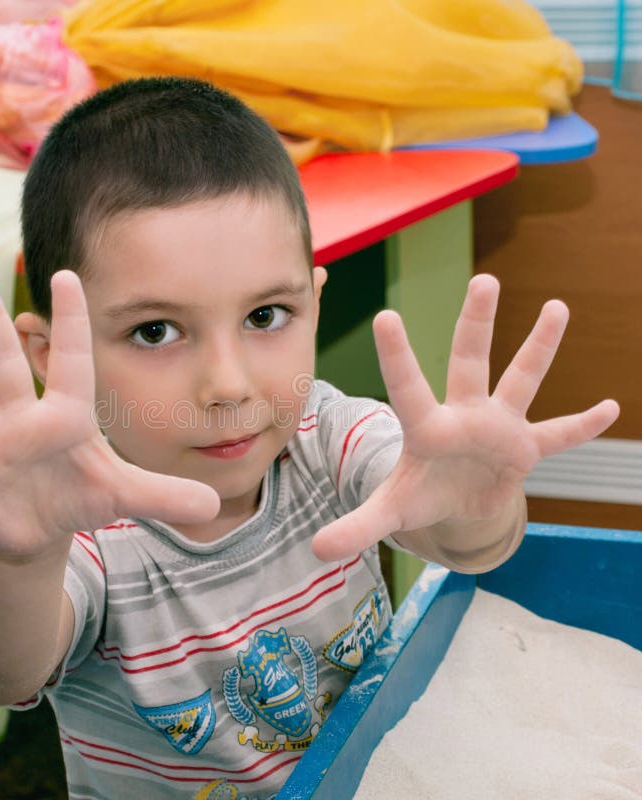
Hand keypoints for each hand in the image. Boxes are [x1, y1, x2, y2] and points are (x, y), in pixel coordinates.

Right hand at [0, 270, 218, 557]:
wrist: (44, 527)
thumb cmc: (83, 497)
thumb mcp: (126, 496)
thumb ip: (166, 496)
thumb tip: (217, 503)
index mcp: (68, 418)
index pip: (71, 361)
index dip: (70, 323)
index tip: (67, 274)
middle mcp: (25, 419)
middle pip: (6, 364)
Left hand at [312, 274, 618, 560]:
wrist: (456, 503)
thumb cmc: (422, 495)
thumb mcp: (391, 511)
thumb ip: (358, 526)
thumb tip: (316, 550)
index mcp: (427, 428)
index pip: (408, 387)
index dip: (397, 356)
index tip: (384, 316)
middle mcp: (464, 415)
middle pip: (470, 360)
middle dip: (476, 323)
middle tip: (483, 279)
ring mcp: (498, 426)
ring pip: (521, 379)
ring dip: (539, 347)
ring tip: (556, 306)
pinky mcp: (526, 447)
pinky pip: (558, 434)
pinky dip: (582, 426)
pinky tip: (610, 408)